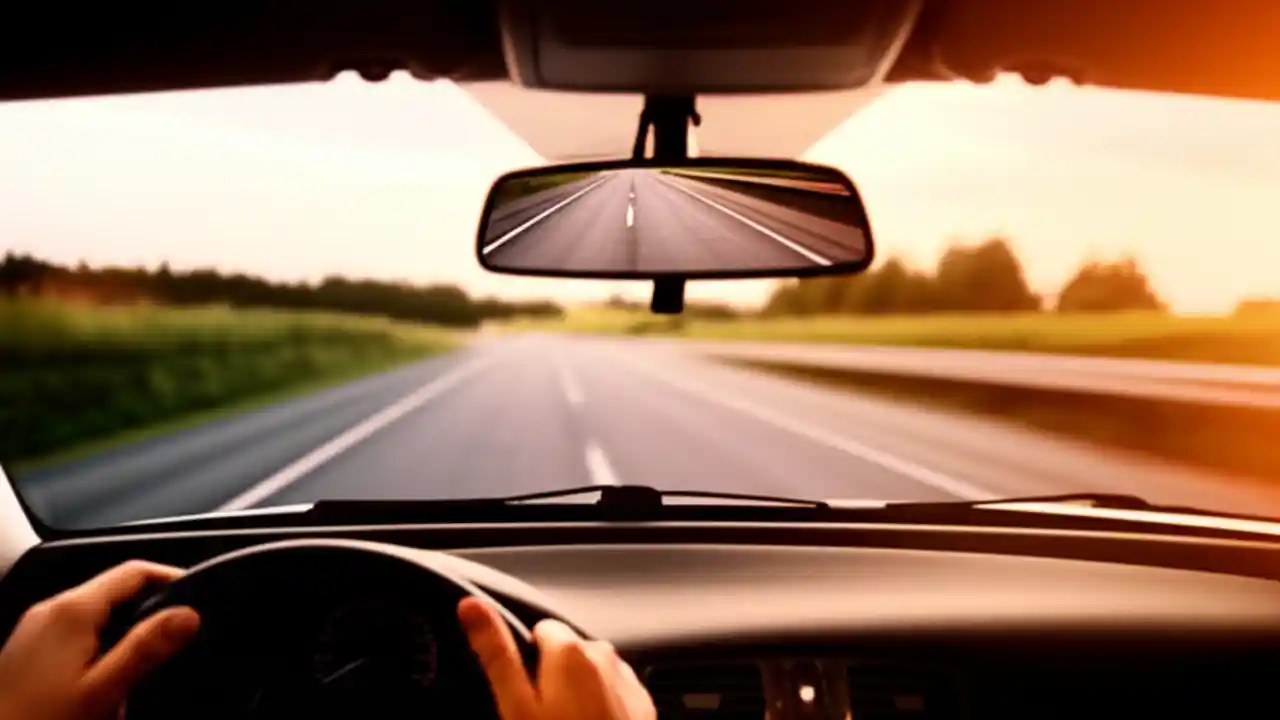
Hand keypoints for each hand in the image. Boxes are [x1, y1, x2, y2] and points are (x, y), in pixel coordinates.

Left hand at [0, 561, 199, 719]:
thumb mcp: (101, 689)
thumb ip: (146, 648)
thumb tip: (188, 615)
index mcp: (71, 611)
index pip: (133, 571)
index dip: (171, 578)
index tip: (198, 597)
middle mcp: (50, 611)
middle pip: (115, 590)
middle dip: (151, 606)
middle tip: (182, 633)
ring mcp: (36, 629)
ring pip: (96, 611)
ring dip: (128, 626)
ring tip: (152, 657)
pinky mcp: (28, 651)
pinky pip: (77, 631)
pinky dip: (103, 642)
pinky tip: (110, 676)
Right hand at [459, 597, 654, 719]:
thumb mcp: (517, 704)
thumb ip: (496, 652)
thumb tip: (470, 606)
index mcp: (570, 649)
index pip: (539, 630)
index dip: (526, 660)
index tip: (523, 691)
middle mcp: (603, 654)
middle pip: (565, 651)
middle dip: (551, 676)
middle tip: (541, 715)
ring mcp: (626, 678)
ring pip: (590, 672)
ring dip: (577, 691)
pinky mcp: (640, 701)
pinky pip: (612, 691)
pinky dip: (600, 704)